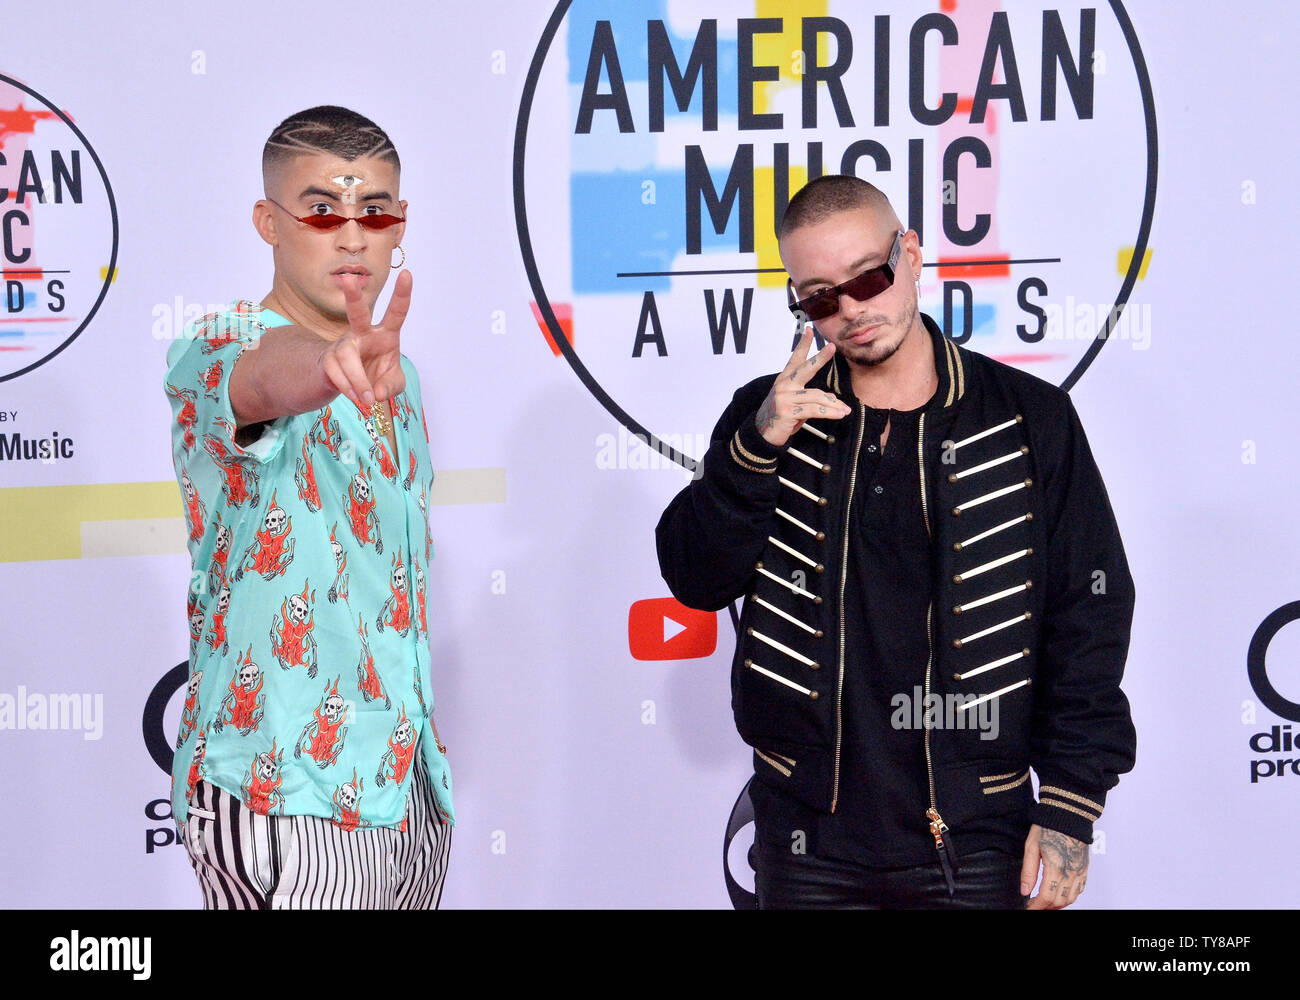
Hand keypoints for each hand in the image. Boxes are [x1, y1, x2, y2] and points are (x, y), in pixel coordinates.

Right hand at [320, 270, 410, 410]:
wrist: (353, 387)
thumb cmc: (378, 377)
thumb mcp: (393, 384)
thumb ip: (391, 387)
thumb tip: (377, 392)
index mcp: (386, 334)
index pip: (396, 312)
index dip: (402, 294)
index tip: (408, 274)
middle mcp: (363, 333)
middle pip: (357, 313)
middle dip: (353, 297)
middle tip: (349, 280)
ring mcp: (344, 344)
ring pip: (346, 356)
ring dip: (357, 380)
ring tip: (367, 399)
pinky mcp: (329, 359)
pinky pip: (335, 372)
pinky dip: (348, 388)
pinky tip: (356, 397)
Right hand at [753, 327, 852, 446]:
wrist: (762, 435)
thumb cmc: (780, 418)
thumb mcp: (795, 404)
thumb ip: (811, 398)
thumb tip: (833, 399)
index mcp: (784, 380)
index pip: (795, 359)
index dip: (802, 344)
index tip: (808, 330)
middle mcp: (784, 385)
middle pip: (805, 369)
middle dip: (820, 358)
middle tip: (832, 347)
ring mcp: (785, 397)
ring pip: (816, 396)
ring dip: (834, 404)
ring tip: (845, 410)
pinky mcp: (788, 411)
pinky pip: (814, 410)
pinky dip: (829, 413)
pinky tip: (839, 414)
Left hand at [1021, 824, 1088, 908]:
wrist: (1068, 815)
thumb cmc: (1047, 827)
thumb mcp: (1031, 847)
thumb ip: (1028, 871)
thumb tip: (1024, 891)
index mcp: (1055, 868)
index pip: (1046, 898)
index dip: (1036, 906)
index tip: (1028, 907)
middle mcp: (1070, 873)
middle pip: (1059, 902)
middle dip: (1045, 907)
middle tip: (1034, 905)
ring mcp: (1080, 872)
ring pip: (1071, 899)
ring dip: (1058, 904)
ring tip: (1045, 902)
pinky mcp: (1085, 868)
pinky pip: (1080, 890)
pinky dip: (1070, 897)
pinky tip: (1060, 894)